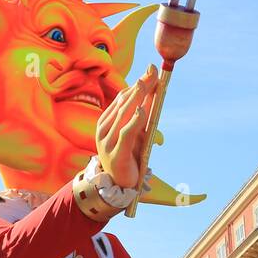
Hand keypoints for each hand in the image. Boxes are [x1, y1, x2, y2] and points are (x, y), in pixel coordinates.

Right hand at [95, 64, 158, 189]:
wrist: (120, 186)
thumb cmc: (130, 156)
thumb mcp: (138, 131)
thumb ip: (144, 110)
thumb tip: (153, 85)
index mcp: (106, 122)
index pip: (122, 98)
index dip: (138, 84)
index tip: (152, 71)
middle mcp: (104, 130)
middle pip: (123, 104)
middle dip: (140, 87)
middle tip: (153, 72)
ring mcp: (108, 142)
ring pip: (123, 116)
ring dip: (137, 98)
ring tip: (147, 84)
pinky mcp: (117, 154)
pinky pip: (125, 134)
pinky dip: (134, 121)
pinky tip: (141, 111)